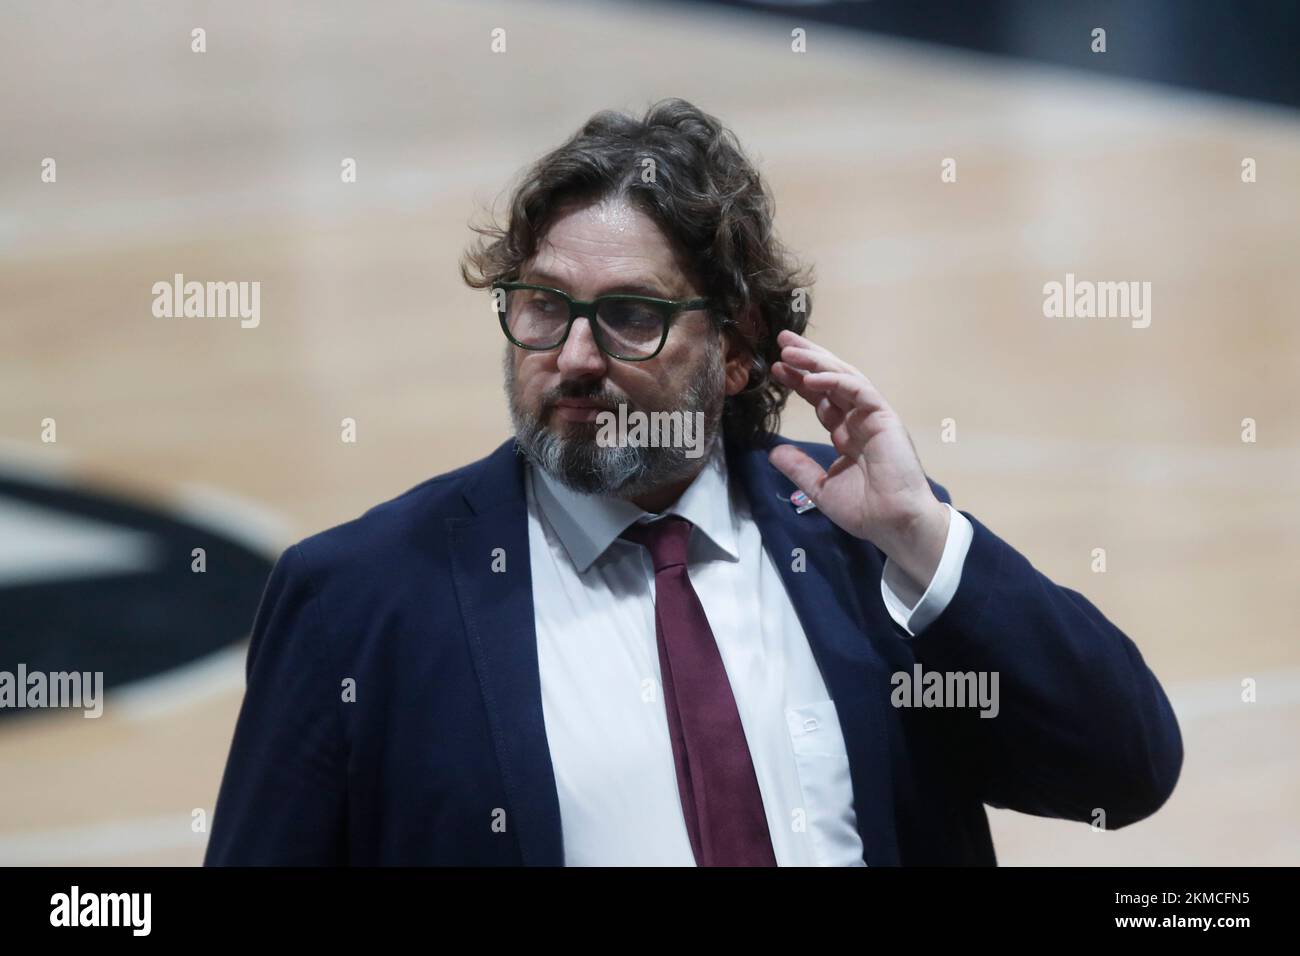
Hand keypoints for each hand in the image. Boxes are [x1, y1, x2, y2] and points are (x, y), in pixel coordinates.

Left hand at [769, 330, 949, 586]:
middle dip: (807, 359)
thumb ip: (799, 467)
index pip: (821, 399)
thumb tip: (773, 452)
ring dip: (817, 362)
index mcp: (848, 434)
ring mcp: (873, 416)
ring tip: (790, 351)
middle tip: (782, 340)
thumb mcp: (821, 487)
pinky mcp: (884, 417)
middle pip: (831, 380)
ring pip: (843, 378)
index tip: (777, 369)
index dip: (800, 383)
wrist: (894, 524)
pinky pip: (858, 391)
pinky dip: (834, 381)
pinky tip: (810, 378)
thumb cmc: (866, 510)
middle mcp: (860, 419)